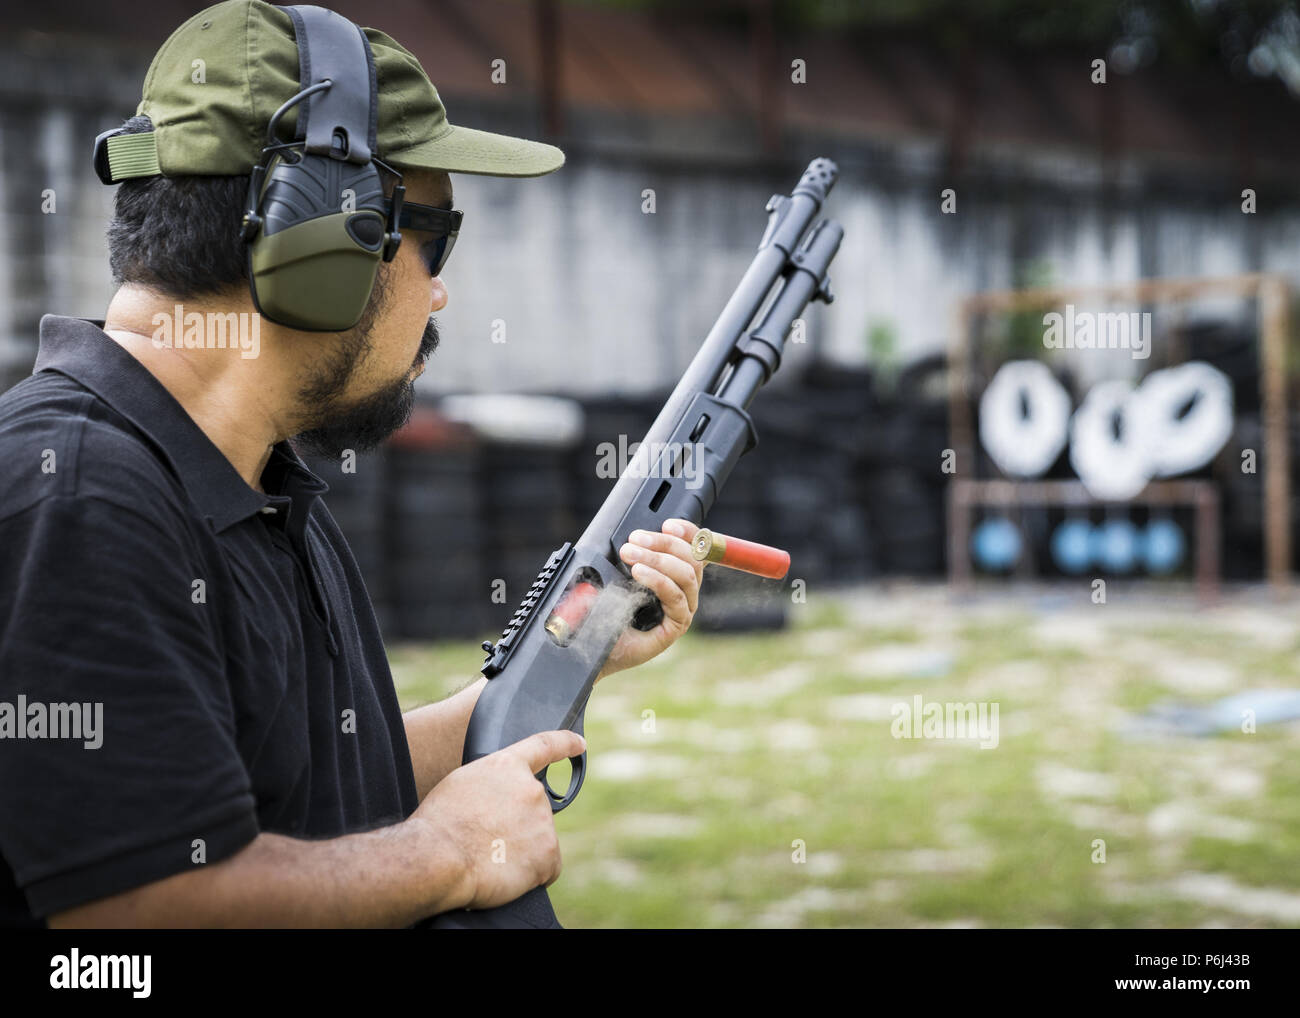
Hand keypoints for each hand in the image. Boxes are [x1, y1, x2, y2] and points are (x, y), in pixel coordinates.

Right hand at [415, 729, 584, 910]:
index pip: (544, 746)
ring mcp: (543, 821)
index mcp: (507, 766)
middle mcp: (532, 789)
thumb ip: (491, 784)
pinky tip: (505, 874)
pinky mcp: (548, 854)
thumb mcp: (461, 784)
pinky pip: (546, 868)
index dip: (565, 743)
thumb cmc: (439, 824)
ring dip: (520, 851)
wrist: (438, 856)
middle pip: (534, 810)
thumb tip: (500, 801)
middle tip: (487, 840)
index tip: (578, 743)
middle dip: (516, 826)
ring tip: (488, 857)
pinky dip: (530, 876)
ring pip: (537, 841)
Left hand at [599, 518, 704, 680]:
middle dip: (664, 543)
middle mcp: (684, 590)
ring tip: (631, 555)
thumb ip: (632, 553)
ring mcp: (682, 609)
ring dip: (659, 559)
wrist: (590, 642)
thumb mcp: (616, 571)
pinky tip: (639, 573)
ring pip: (687, 575)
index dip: (687, 532)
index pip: (693, 547)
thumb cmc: (603, 607)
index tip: (668, 523)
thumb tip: (636, 534)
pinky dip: (659, 581)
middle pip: (692, 558)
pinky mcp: (676, 626)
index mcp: (675, 574)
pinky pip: (676, 597)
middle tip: (634, 540)